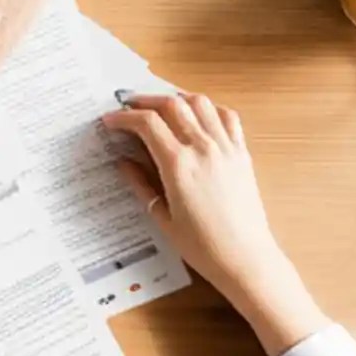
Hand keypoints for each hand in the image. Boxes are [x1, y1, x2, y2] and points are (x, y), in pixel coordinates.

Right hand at [103, 94, 328, 355]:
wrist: (245, 258)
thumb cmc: (202, 246)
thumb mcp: (162, 217)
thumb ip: (141, 185)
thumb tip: (123, 163)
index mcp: (178, 165)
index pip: (147, 123)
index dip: (123, 117)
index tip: (110, 120)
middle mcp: (203, 148)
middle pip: (171, 104)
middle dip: (145, 100)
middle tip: (128, 105)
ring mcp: (225, 147)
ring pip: (199, 102)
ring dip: (176, 97)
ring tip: (161, 104)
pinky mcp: (242, 153)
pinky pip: (227, 116)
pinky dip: (209, 107)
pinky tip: (198, 114)